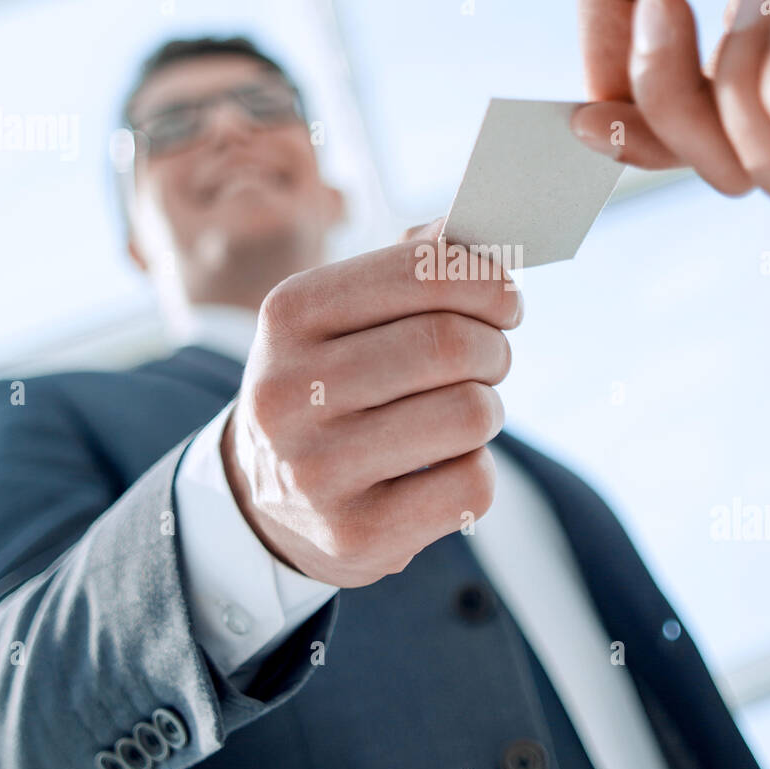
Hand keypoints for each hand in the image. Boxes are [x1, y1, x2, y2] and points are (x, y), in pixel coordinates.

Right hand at [220, 229, 520, 587]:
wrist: (263, 498)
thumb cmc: (327, 385)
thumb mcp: (339, 318)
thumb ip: (406, 268)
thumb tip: (468, 234)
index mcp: (288, 316)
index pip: (419, 272)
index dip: (485, 280)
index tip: (505, 299)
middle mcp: (290, 391)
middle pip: (450, 345)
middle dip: (495, 347)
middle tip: (492, 358)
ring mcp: (317, 470)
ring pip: (469, 414)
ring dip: (489, 408)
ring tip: (466, 412)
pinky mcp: (355, 534)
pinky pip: (471, 485)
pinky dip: (478, 469)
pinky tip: (446, 466)